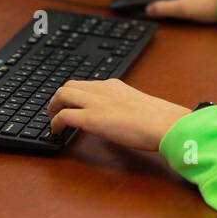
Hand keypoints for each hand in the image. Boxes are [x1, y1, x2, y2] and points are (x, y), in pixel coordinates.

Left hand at [47, 78, 189, 150]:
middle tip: (56, 111)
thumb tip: (121, 121)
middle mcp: (102, 89)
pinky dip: (55, 123)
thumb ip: (126, 109)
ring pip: (62, 94)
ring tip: (52, 121)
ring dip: (52, 107)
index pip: (86, 84)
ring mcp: (95, 102)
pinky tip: (56, 132)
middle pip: (69, 85)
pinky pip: (63, 116)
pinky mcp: (90, 118)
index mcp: (114, 85)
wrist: (164, 123)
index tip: (73, 105)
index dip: (75, 95)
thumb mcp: (139, 107)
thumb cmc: (160, 120)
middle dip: (58, 98)